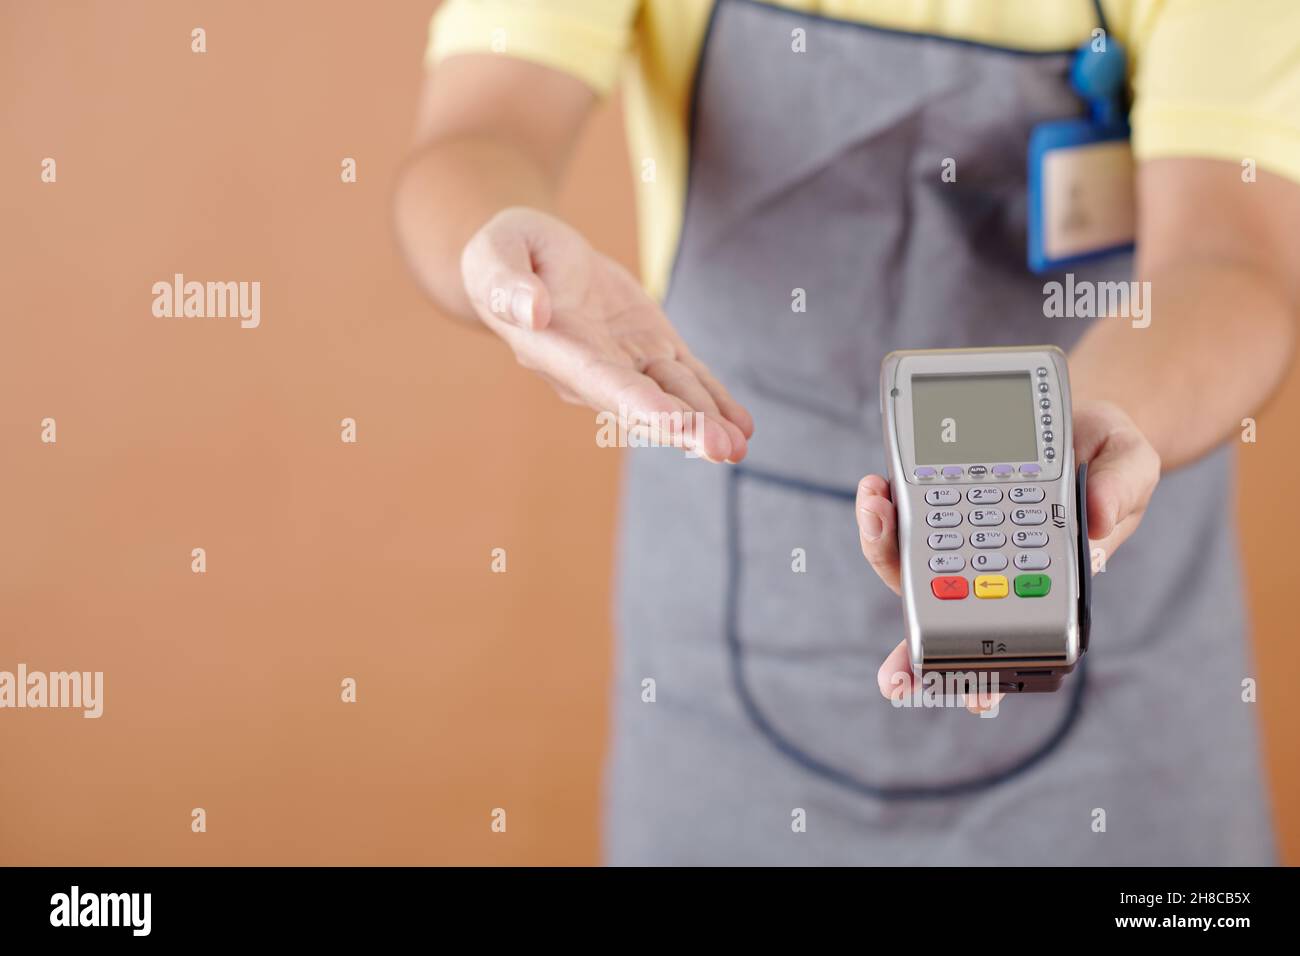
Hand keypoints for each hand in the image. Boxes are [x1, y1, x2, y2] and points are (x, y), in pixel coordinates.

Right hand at [460, 207, 752, 461]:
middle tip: (722, 450)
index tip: (674, 425)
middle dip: (683, 428)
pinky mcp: (649, 346)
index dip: (640, 405)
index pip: (601, 383)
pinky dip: (714, 401)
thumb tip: (532, 310)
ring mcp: (625, 361)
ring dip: (706, 422)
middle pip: (643, 403)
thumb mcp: (496, 255)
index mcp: (554, 350)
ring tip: (737, 446)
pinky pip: (686, 378)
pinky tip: (741, 427)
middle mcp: (592, 369)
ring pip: (672, 396)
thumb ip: (509, 284)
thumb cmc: (503, 256)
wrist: (527, 260)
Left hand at [855, 398, 1160, 712]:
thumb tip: (1098, 524)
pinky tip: (877, 488)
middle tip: (893, 676)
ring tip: (876, 511)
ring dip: (883, 548)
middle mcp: (992, 573)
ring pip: (910, 569)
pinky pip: (903, 518)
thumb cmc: (1106, 458)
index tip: (976, 701)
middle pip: (945, 621)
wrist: (1075, 419)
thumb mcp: (1130, 463)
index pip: (1012, 643)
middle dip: (913, 655)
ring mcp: (957, 543)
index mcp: (1045, 586)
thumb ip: (1121, 489)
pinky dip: (886, 510)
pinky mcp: (935, 506)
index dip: (986, 680)